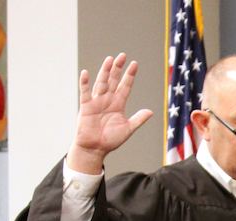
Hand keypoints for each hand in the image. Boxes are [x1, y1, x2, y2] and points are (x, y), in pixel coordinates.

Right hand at [67, 53, 152, 174]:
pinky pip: (85, 93)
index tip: (134, 64)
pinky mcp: (86, 106)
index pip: (125, 86)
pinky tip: (85, 73)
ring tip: (109, 59)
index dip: (129, 75)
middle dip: (118, 68)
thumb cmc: (110, 140)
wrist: (95, 148)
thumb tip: (151, 111)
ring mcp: (96, 102)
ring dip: (105, 71)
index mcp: (118, 104)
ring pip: (101, 83)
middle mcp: (108, 100)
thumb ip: (138, 119)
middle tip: (122, 56)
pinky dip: (84, 83)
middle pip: (113, 80)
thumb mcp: (128, 129)